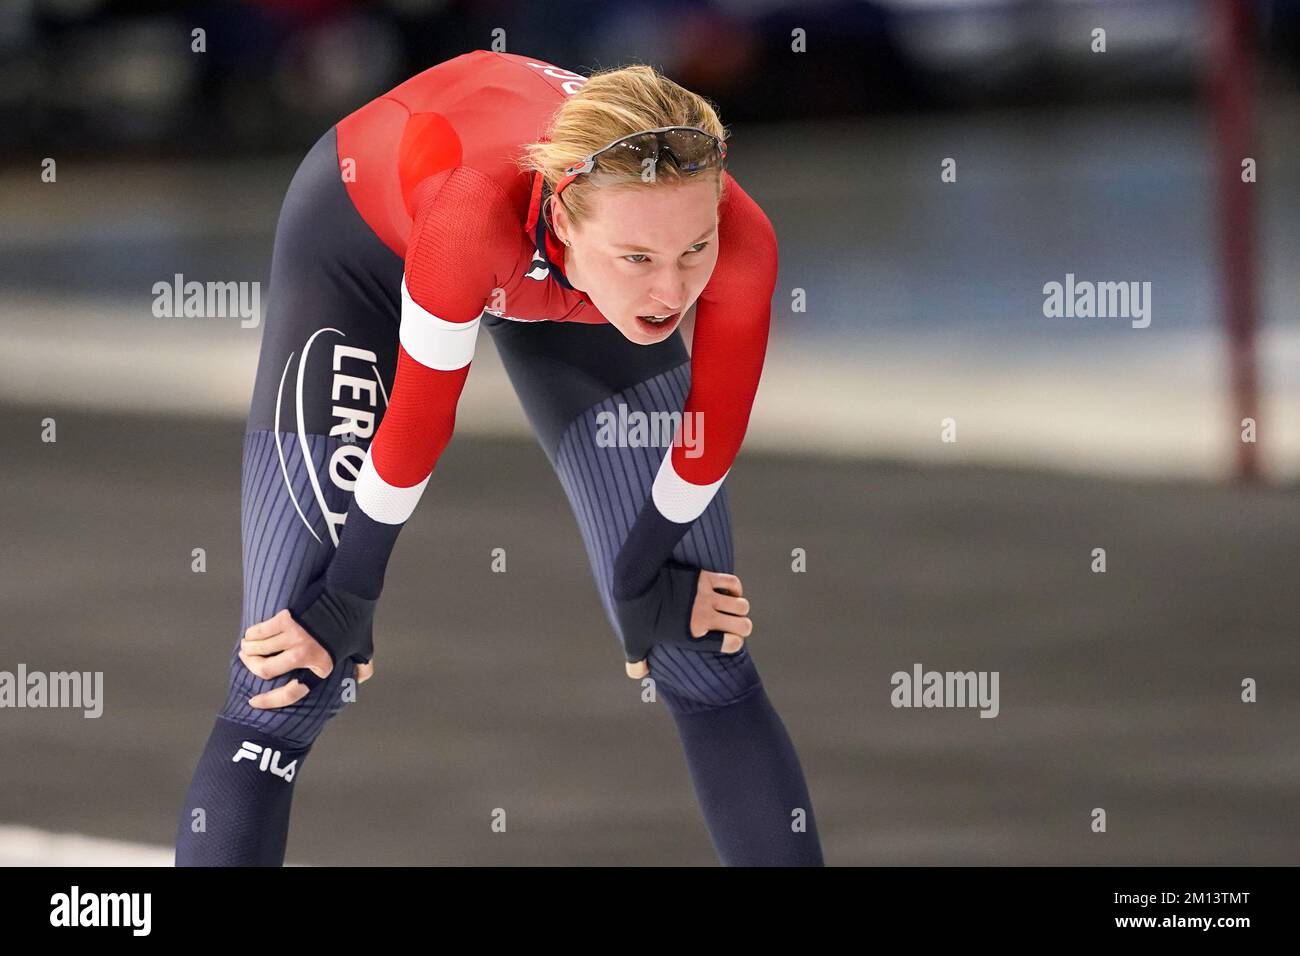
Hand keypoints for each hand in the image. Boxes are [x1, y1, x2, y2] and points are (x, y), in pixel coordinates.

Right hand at [240, 608, 375, 709]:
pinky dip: (251, 634)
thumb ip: (363, 667)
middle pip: (266, 670)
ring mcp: (294, 637)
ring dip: (248, 650)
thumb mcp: (365, 649)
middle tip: (248, 661)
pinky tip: (250, 634)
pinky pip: (260, 632)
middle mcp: (304, 656)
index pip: (291, 693)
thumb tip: (359, 679)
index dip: (269, 701)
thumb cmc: (359, 620)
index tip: (254, 701)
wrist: (353, 591)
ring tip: (247, 647)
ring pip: (259, 650)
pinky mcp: (286, 620)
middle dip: (252, 667)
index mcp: (322, 668)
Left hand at [616, 563, 752, 677]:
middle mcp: (705, 617)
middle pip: (744, 625)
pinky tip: (728, 591)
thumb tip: (639, 674)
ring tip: (731, 609)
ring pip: (742, 605)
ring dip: (740, 609)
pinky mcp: (704, 577)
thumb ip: (637, 662)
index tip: (729, 641)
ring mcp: (706, 596)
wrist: (636, 580)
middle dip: (743, 628)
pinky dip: (735, 588)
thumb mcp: (633, 642)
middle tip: (735, 627)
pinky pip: (733, 583)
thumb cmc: (635, 614)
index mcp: (692, 636)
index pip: (731, 643)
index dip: (734, 643)